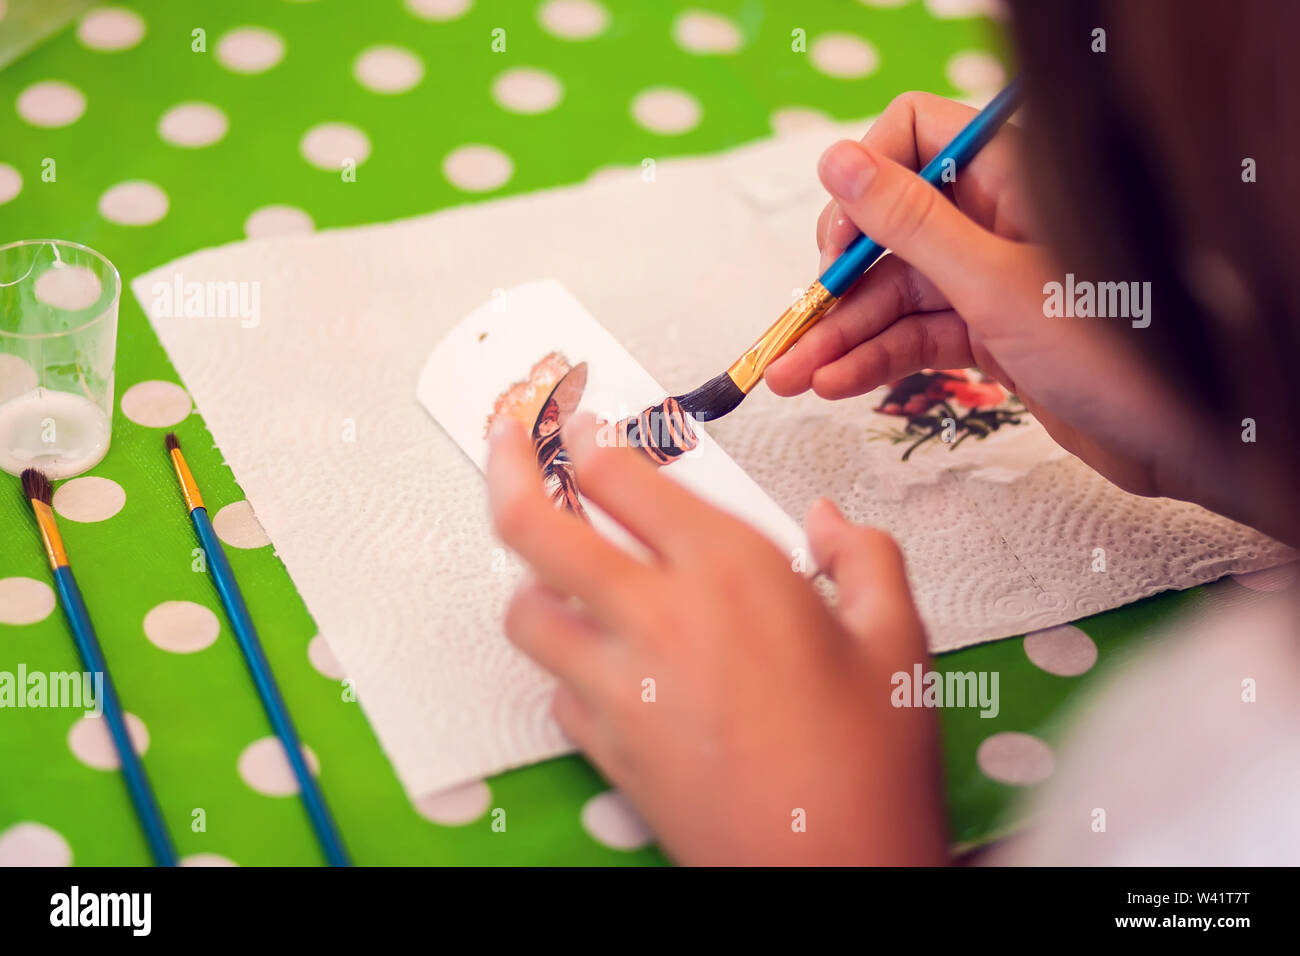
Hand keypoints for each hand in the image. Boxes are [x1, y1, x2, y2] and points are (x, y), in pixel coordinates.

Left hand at [487, 412, 947, 864]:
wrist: (831, 875)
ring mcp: (618, 686)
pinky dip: (568, 666)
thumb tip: (829, 520)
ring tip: (558, 569)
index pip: (619, 476)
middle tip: (503, 439)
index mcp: (728, 570)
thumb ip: (864, 556)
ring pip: (525, 611)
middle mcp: (656, 617)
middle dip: (506, 466)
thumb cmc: (868, 764)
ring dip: (534, 581)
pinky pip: (555, 689)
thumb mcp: (898, 640)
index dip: (585, 438)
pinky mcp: (604, 747)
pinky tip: (604, 663)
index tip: (578, 424)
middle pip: (535, 527)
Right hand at [765, 93, 1218, 510]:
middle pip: (889, 231)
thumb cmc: (1116, 346)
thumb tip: (840, 161)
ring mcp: (990, 279)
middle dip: (836, 282)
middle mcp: (996, 219)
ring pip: (894, 295)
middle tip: (797, 326)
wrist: (1180, 433)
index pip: (914, 136)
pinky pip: (915, 337)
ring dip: (840, 336)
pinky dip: (874, 361)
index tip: (841, 240)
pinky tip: (835, 384)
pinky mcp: (989, 333)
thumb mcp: (992, 280)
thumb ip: (909, 222)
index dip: (867, 181)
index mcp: (1010, 177)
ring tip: (790, 375)